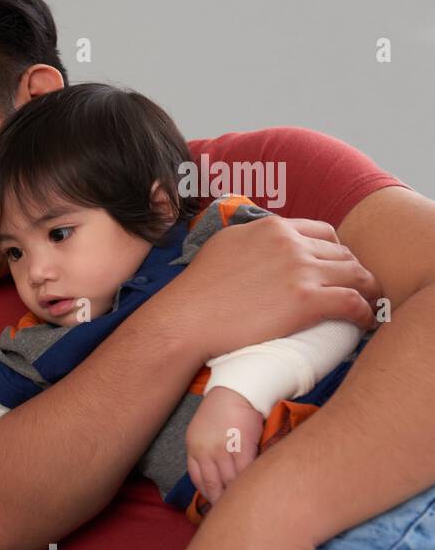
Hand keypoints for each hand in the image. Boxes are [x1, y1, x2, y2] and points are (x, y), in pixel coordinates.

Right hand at [161, 215, 378, 361]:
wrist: (184, 321)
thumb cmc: (195, 293)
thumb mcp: (223, 246)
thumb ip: (250, 241)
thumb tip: (259, 248)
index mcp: (270, 228)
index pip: (322, 232)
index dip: (334, 252)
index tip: (333, 269)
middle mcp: (290, 243)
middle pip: (342, 253)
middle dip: (352, 272)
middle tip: (353, 291)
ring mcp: (300, 270)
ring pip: (356, 274)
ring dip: (366, 290)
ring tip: (366, 306)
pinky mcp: (307, 301)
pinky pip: (353, 302)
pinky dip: (364, 312)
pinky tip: (363, 321)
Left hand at [185, 387, 263, 503]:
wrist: (236, 391)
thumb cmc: (222, 410)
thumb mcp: (202, 430)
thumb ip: (205, 451)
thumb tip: (214, 473)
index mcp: (193, 447)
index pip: (197, 478)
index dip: (207, 493)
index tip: (215, 503)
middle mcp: (204, 451)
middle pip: (212, 484)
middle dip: (220, 500)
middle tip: (230, 512)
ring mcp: (223, 450)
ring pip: (229, 481)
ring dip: (236, 495)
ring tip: (244, 504)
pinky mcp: (242, 447)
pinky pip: (245, 472)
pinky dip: (249, 483)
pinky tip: (254, 489)